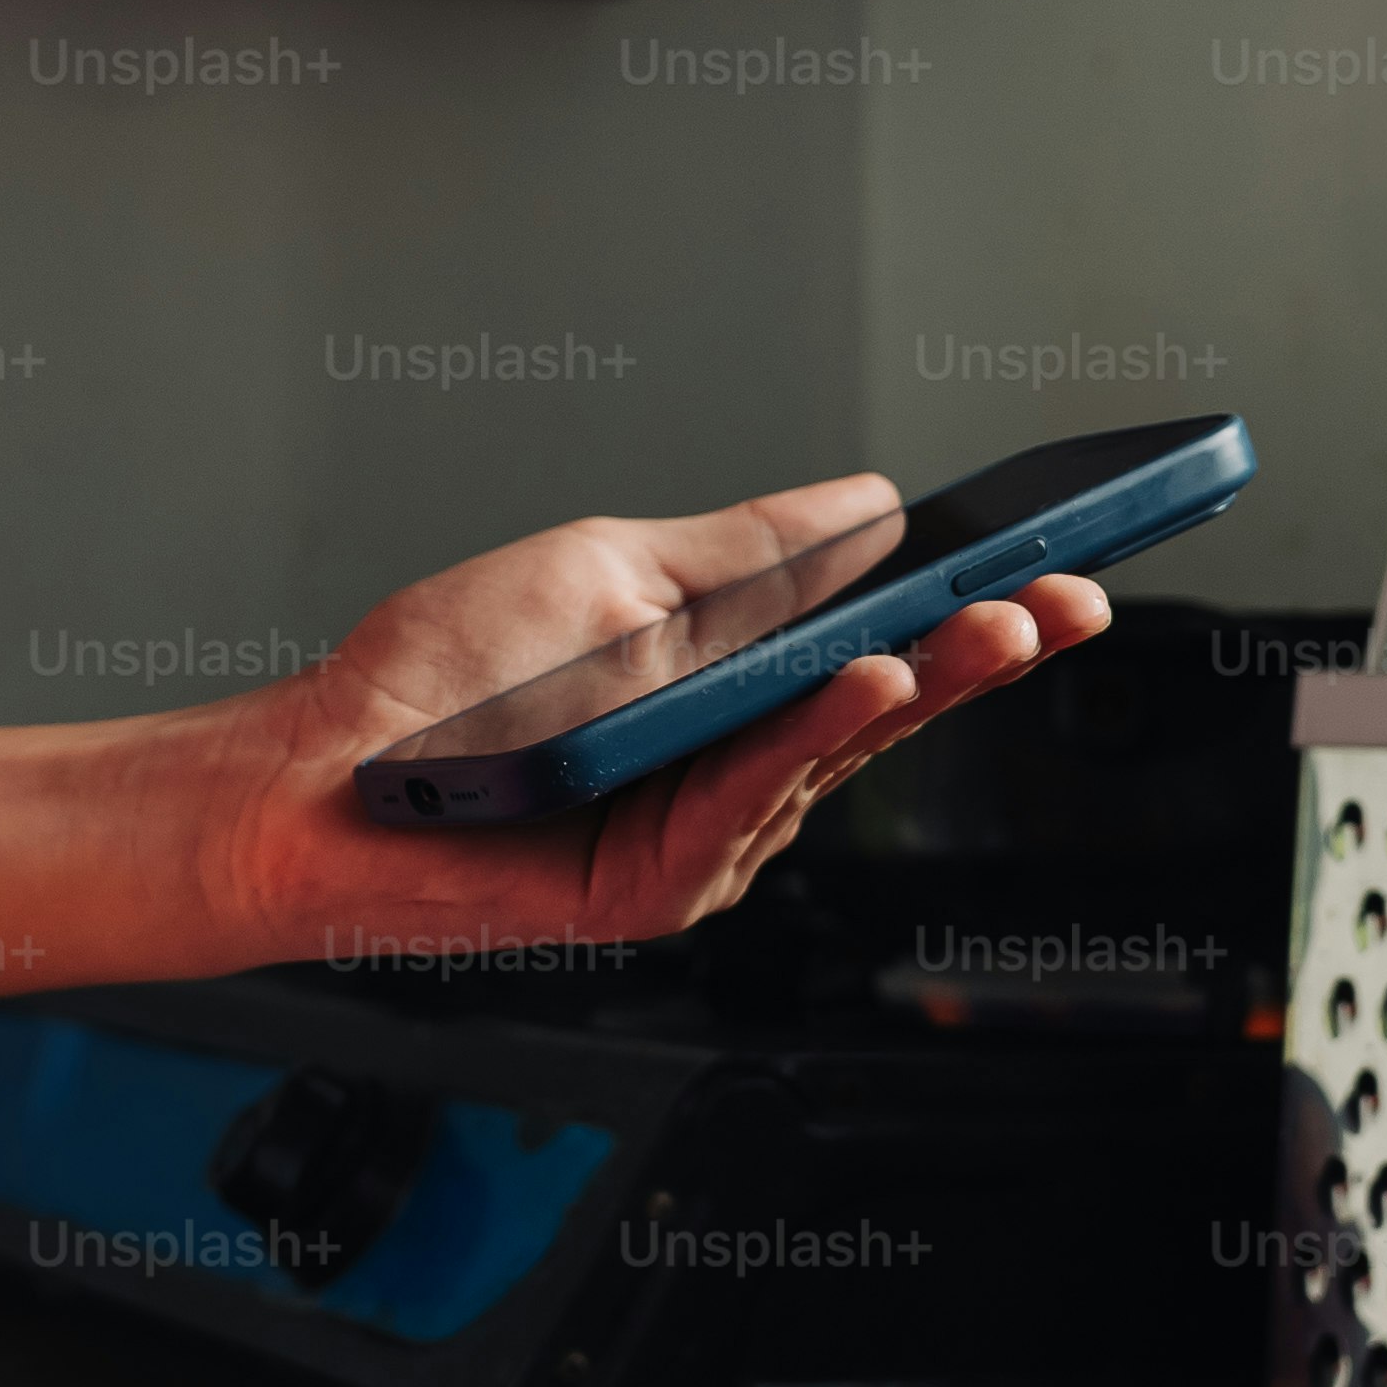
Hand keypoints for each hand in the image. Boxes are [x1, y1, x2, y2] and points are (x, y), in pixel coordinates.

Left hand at [167, 476, 1112, 968]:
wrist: (316, 773)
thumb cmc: (440, 677)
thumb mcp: (613, 570)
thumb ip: (745, 550)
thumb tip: (864, 499)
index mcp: (734, 694)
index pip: (879, 648)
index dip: (968, 609)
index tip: (1055, 559)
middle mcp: (732, 774)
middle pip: (885, 707)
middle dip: (986, 650)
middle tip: (1070, 598)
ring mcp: (700, 838)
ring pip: (833, 754)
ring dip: (922, 684)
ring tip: (994, 624)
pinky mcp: (655, 886)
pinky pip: (751, 798)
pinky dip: (812, 735)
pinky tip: (866, 678)